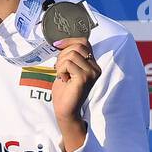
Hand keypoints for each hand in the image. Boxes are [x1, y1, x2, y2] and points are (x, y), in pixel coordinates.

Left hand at [50, 37, 100, 151]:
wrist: (65, 110)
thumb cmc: (64, 91)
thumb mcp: (66, 69)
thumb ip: (68, 57)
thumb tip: (60, 42)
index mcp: (92, 64)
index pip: (84, 42)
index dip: (69, 41)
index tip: (56, 45)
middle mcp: (95, 67)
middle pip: (77, 46)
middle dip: (62, 55)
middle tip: (59, 69)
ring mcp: (91, 72)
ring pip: (71, 54)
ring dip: (60, 64)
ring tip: (62, 75)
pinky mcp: (85, 77)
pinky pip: (68, 64)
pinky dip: (61, 70)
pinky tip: (63, 79)